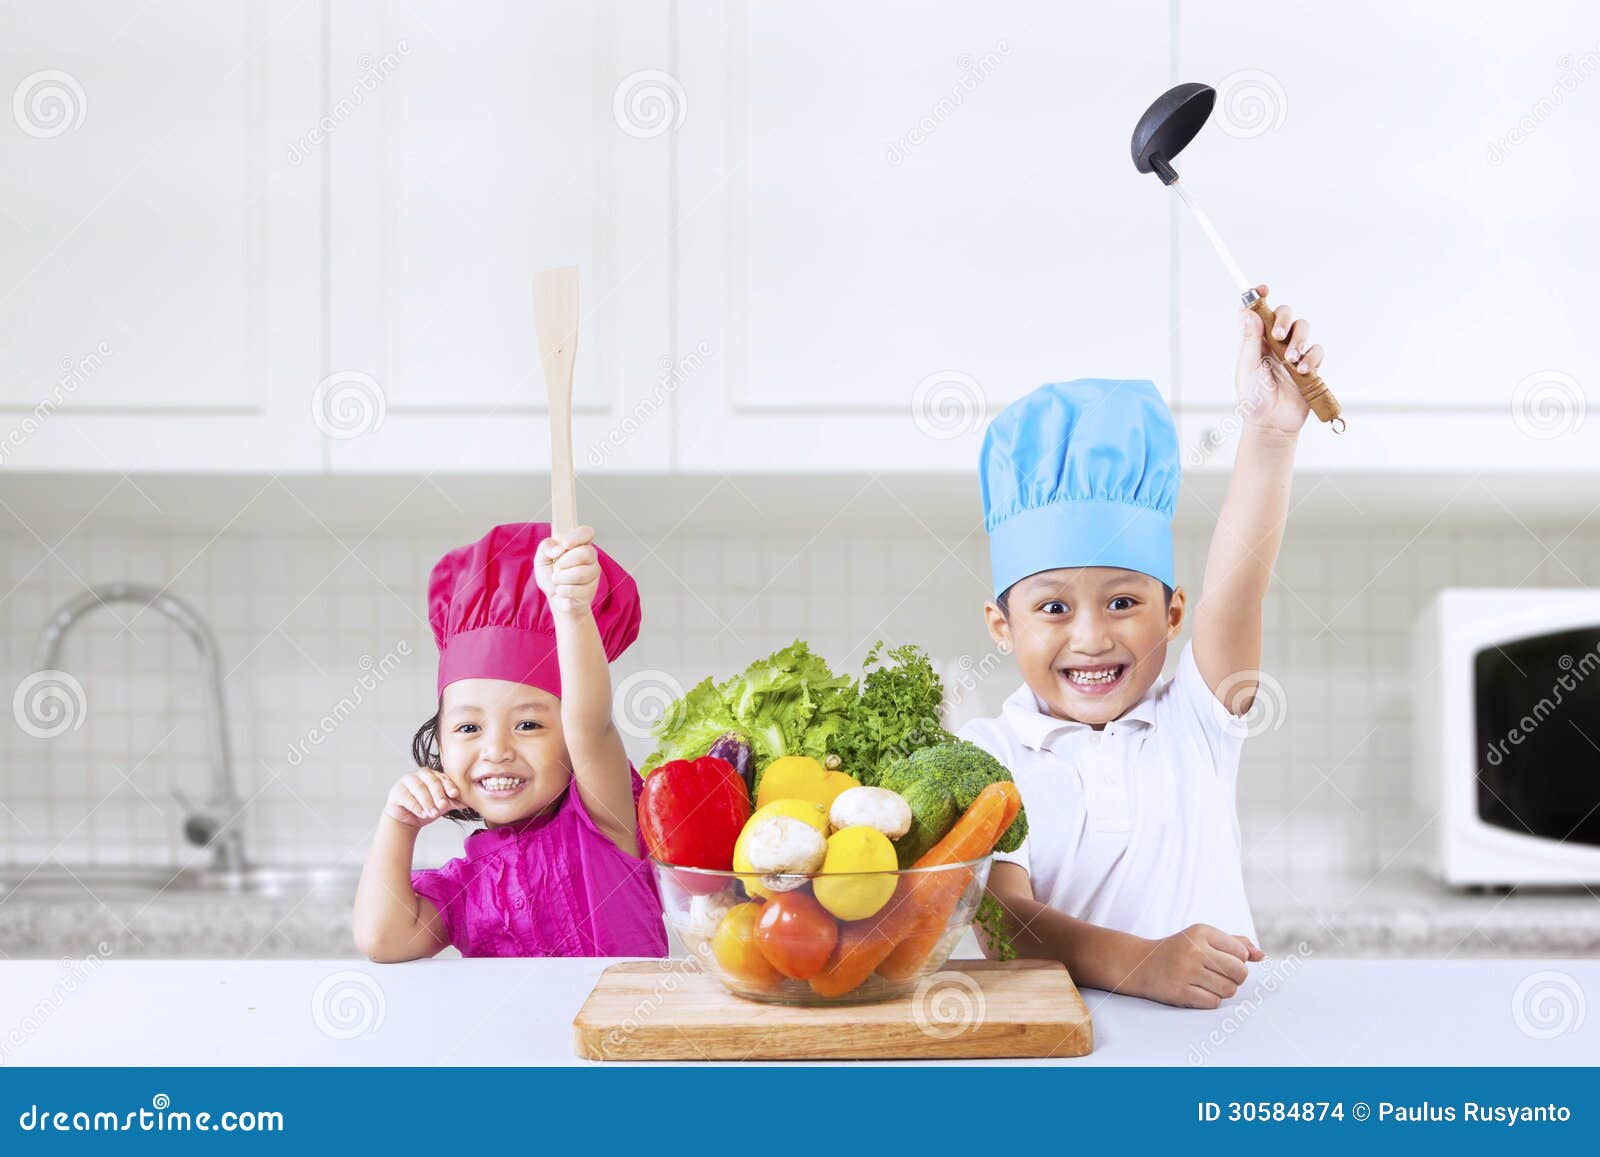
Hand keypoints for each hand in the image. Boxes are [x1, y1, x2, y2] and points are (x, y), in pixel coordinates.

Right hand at [384, 769, 463, 827]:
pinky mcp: (397, 792)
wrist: (407, 819)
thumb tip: (468, 802)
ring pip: (419, 789)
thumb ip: (453, 802)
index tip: (455, 794)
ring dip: (428, 802)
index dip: (449, 785)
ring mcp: (406, 781)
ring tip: (433, 813)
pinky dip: (416, 806)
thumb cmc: (426, 808)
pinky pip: (407, 798)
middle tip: (443, 806)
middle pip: (431, 782)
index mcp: (433, 774)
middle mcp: (419, 775)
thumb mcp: (442, 805)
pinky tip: (422, 814)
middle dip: (439, 794)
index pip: (443, 778)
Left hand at [535, 526, 599, 616]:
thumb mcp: (541, 558)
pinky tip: (561, 590)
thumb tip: (558, 549)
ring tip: (556, 580)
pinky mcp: (590, 591)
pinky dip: (563, 591)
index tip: (565, 544)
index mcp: (579, 545)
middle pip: (587, 552)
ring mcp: (593, 575)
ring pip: (581, 573)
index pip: (587, 532)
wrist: (554, 599)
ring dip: (562, 578)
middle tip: (558, 566)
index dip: (578, 536)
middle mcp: (590, 558)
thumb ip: (546, 547)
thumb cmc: (551, 576)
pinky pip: (578, 590)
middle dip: (567, 560)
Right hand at [1129, 923, 1263, 1008]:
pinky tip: (1198, 992)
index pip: (1240, 952)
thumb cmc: (1178, 950)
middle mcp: (1193, 949)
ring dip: (1223, 990)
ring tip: (1208, 983)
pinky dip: (1211, 1000)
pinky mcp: (1180, 991)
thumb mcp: (1202, 938)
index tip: (1223, 961)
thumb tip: (1262, 956)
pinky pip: (1213, 1002)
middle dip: (1235, 978)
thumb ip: (1234, 943)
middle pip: (1238, 972)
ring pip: (1228, 989)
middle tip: (1221, 976)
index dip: (1238, 961)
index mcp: (1201, 932)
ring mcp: (1185, 971)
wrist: (1139, 964)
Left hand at [1235, 284, 1321, 435]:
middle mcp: (1275, 343)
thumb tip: (1247, 312)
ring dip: (1299, 340)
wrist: (1271, 422)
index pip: (1259, 313)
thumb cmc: (1253, 397)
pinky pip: (1317, 350)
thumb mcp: (1246, 368)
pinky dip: (1311, 358)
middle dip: (1284, 320)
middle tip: (1278, 335)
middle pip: (1286, 315)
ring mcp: (1294, 353)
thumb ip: (1249, 340)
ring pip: (1304, 329)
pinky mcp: (1310, 365)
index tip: (1263, 289)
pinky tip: (1303, 371)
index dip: (1260, 298)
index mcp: (1256, 341)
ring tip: (1292, 359)